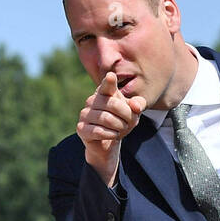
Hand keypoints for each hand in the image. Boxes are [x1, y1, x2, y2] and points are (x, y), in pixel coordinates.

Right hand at [77, 71, 146, 185]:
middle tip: (130, 124)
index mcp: (103, 92)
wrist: (107, 143)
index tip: (111, 77)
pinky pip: (98, 131)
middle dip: (127, 116)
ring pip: (106, 119)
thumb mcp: (133, 113)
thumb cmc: (120, 123)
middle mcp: (92, 100)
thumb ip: (138, 105)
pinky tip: (114, 135)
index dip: (109, 81)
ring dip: (119, 126)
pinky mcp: (81, 129)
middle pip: (113, 104)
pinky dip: (110, 135)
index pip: (107, 85)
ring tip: (121, 130)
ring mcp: (84, 114)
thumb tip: (136, 107)